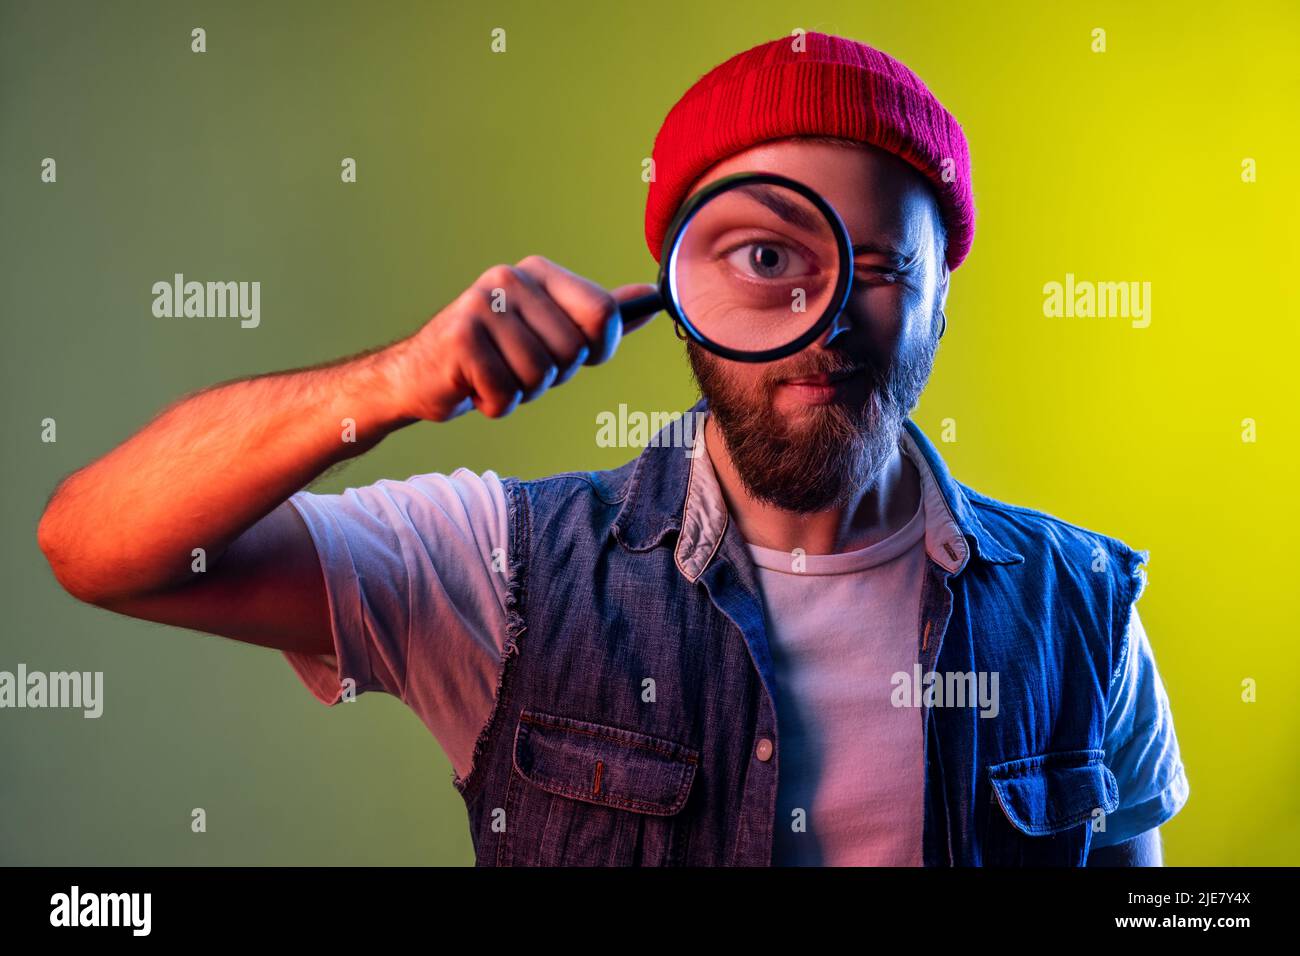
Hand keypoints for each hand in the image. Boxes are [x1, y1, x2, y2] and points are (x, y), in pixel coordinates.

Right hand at [383, 255, 657, 421]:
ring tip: (495, 376)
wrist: (420, 377)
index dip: (595, 349)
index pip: (603, 313)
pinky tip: (474, 387)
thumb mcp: (552, 333)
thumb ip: (600, 317)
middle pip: (573, 351)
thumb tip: (650, 297)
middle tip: (516, 367)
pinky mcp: (460, 339)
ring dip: (521, 392)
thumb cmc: (496, 357)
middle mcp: (510, 280)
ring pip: (540, 376)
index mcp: (538, 273)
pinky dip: (495, 404)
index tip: (568, 353)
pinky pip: (507, 394)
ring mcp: (481, 306)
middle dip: (552, 376)